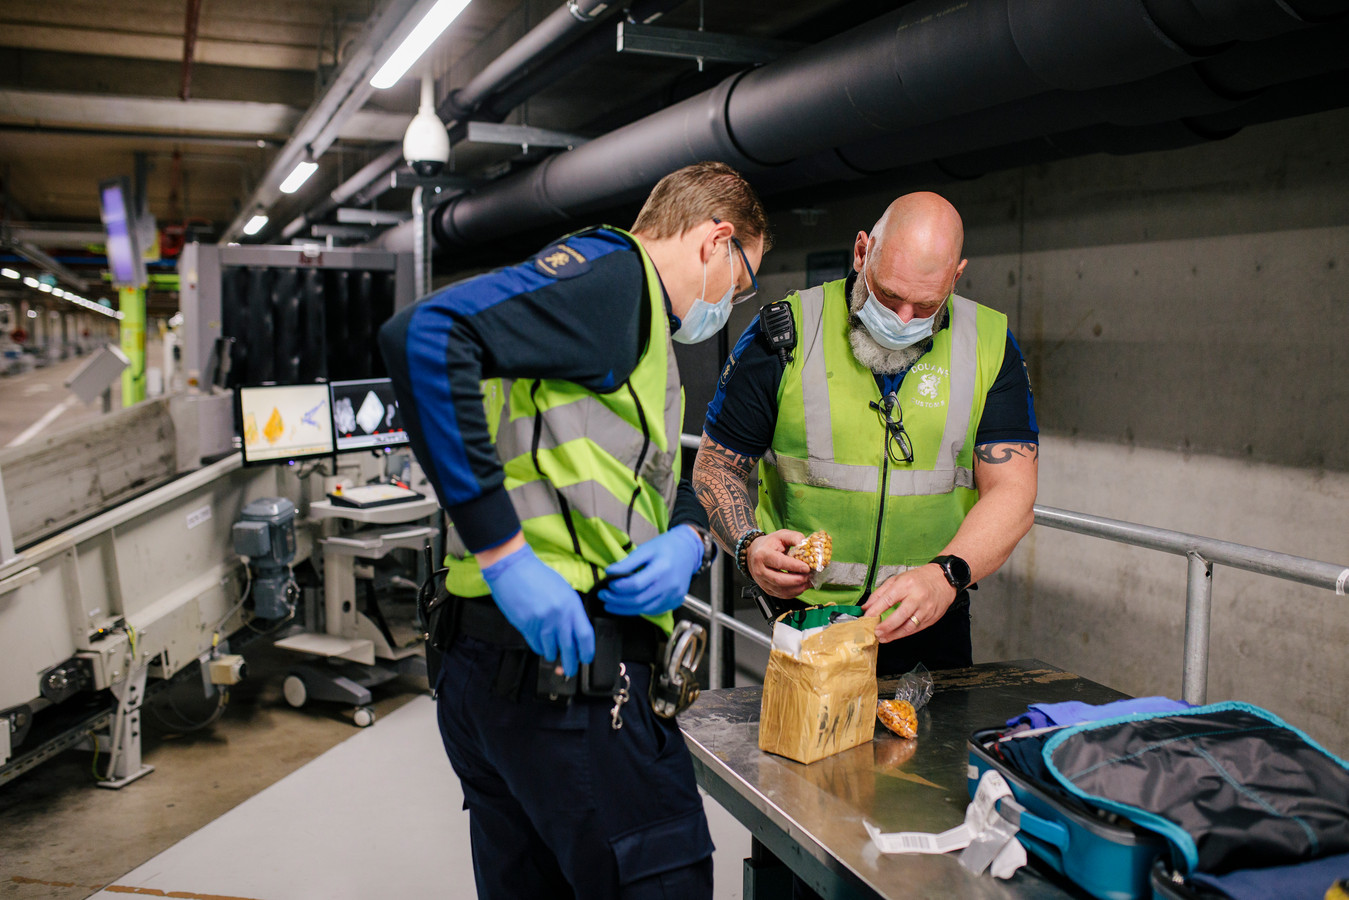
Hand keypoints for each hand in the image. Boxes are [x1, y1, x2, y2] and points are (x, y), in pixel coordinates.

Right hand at [480, 543, 594, 676]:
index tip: (586, 659)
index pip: (585, 636)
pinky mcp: (526, 626)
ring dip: (552, 654)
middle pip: (569, 649)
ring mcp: (542, 622)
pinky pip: (536, 645)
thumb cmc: (538, 577)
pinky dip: (539, 647)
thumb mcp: (563, 591)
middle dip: (571, 665)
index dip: (587, 652)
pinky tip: (539, 641)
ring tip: (551, 652)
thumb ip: (571, 612)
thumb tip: (575, 634)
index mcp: (572, 605)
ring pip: (551, 650)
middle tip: (570, 671)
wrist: (513, 568)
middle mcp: (559, 615)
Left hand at [599, 526, 703, 615]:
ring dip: (624, 609)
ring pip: (645, 609)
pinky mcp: (675, 602)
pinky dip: (638, 610)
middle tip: (602, 596)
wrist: (688, 551)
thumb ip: (627, 562)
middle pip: (638, 600)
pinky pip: (653, 611)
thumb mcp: (645, 549)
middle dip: (617, 600)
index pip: (636, 584)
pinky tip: (627, 606)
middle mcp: (670, 585)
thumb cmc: (666, 547)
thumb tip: (609, 572)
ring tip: (610, 604)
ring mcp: (674, 596)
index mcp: (662, 568)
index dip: (618, 587)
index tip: (607, 584)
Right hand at [747, 529, 812, 598]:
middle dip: (797, 580)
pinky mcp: (767, 589)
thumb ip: (794, 537)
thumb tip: (806, 545)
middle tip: (809, 576)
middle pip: (779, 580)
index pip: (779, 562)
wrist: (755, 553)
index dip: (794, 566)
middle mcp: (760, 570)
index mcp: (762, 555)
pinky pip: (782, 595)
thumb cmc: (769, 544)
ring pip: (781, 590)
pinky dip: (794, 592)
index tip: (806, 567)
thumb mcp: (781, 535)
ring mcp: (763, 582)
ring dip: (798, 588)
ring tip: (808, 582)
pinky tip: (802, 586)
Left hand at [861, 564, 956, 642]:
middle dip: (885, 626)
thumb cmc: (919, 578)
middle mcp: (917, 597)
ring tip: (883, 638)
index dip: (875, 611)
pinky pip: (916, 629)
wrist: (944, 580)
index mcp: (906, 585)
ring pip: (909, 626)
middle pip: (900, 616)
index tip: (866, 618)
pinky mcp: (932, 618)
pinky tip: (895, 635)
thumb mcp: (897, 579)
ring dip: (894, 634)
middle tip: (875, 632)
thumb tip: (867, 607)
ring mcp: (926, 609)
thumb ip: (880, 593)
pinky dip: (904, 634)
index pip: (888, 600)